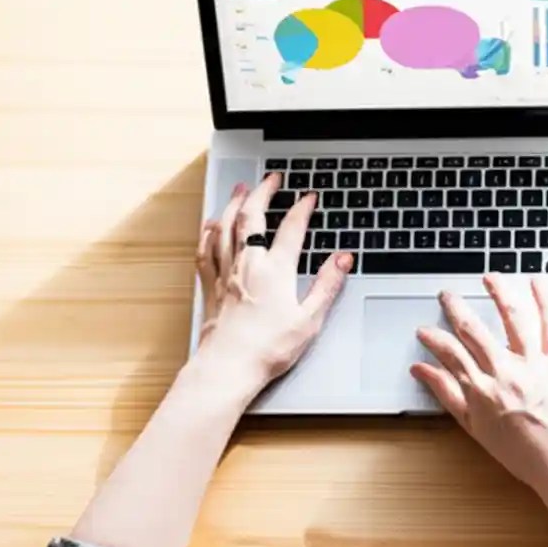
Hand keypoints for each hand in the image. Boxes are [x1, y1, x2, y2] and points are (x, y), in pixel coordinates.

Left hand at [192, 174, 351, 402]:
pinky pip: (205, 249)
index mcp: (275, 271)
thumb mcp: (309, 319)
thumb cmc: (268, 349)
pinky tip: (211, 224)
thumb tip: (342, 259)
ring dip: (233, 203)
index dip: (302, 208)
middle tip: (272, 179)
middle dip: (263, 192)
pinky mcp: (209, 286)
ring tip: (240, 189)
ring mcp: (225, 273)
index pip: (291, 228)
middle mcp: (247, 265)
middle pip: (252, 216)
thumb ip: (326, 285)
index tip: (309, 196)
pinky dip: (209, 231)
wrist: (228, 367)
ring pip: (225, 226)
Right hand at [411, 274, 547, 494]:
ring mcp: (533, 364)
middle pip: (474, 330)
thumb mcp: (474, 428)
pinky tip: (538, 283)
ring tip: (489, 277)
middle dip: (456, 308)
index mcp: (482, 390)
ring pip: (511, 318)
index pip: (450, 353)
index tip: (424, 329)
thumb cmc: (522, 453)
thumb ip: (447, 395)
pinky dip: (546, 301)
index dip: (433, 337)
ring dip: (499, 292)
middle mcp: (505, 372)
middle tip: (446, 295)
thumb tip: (422, 371)